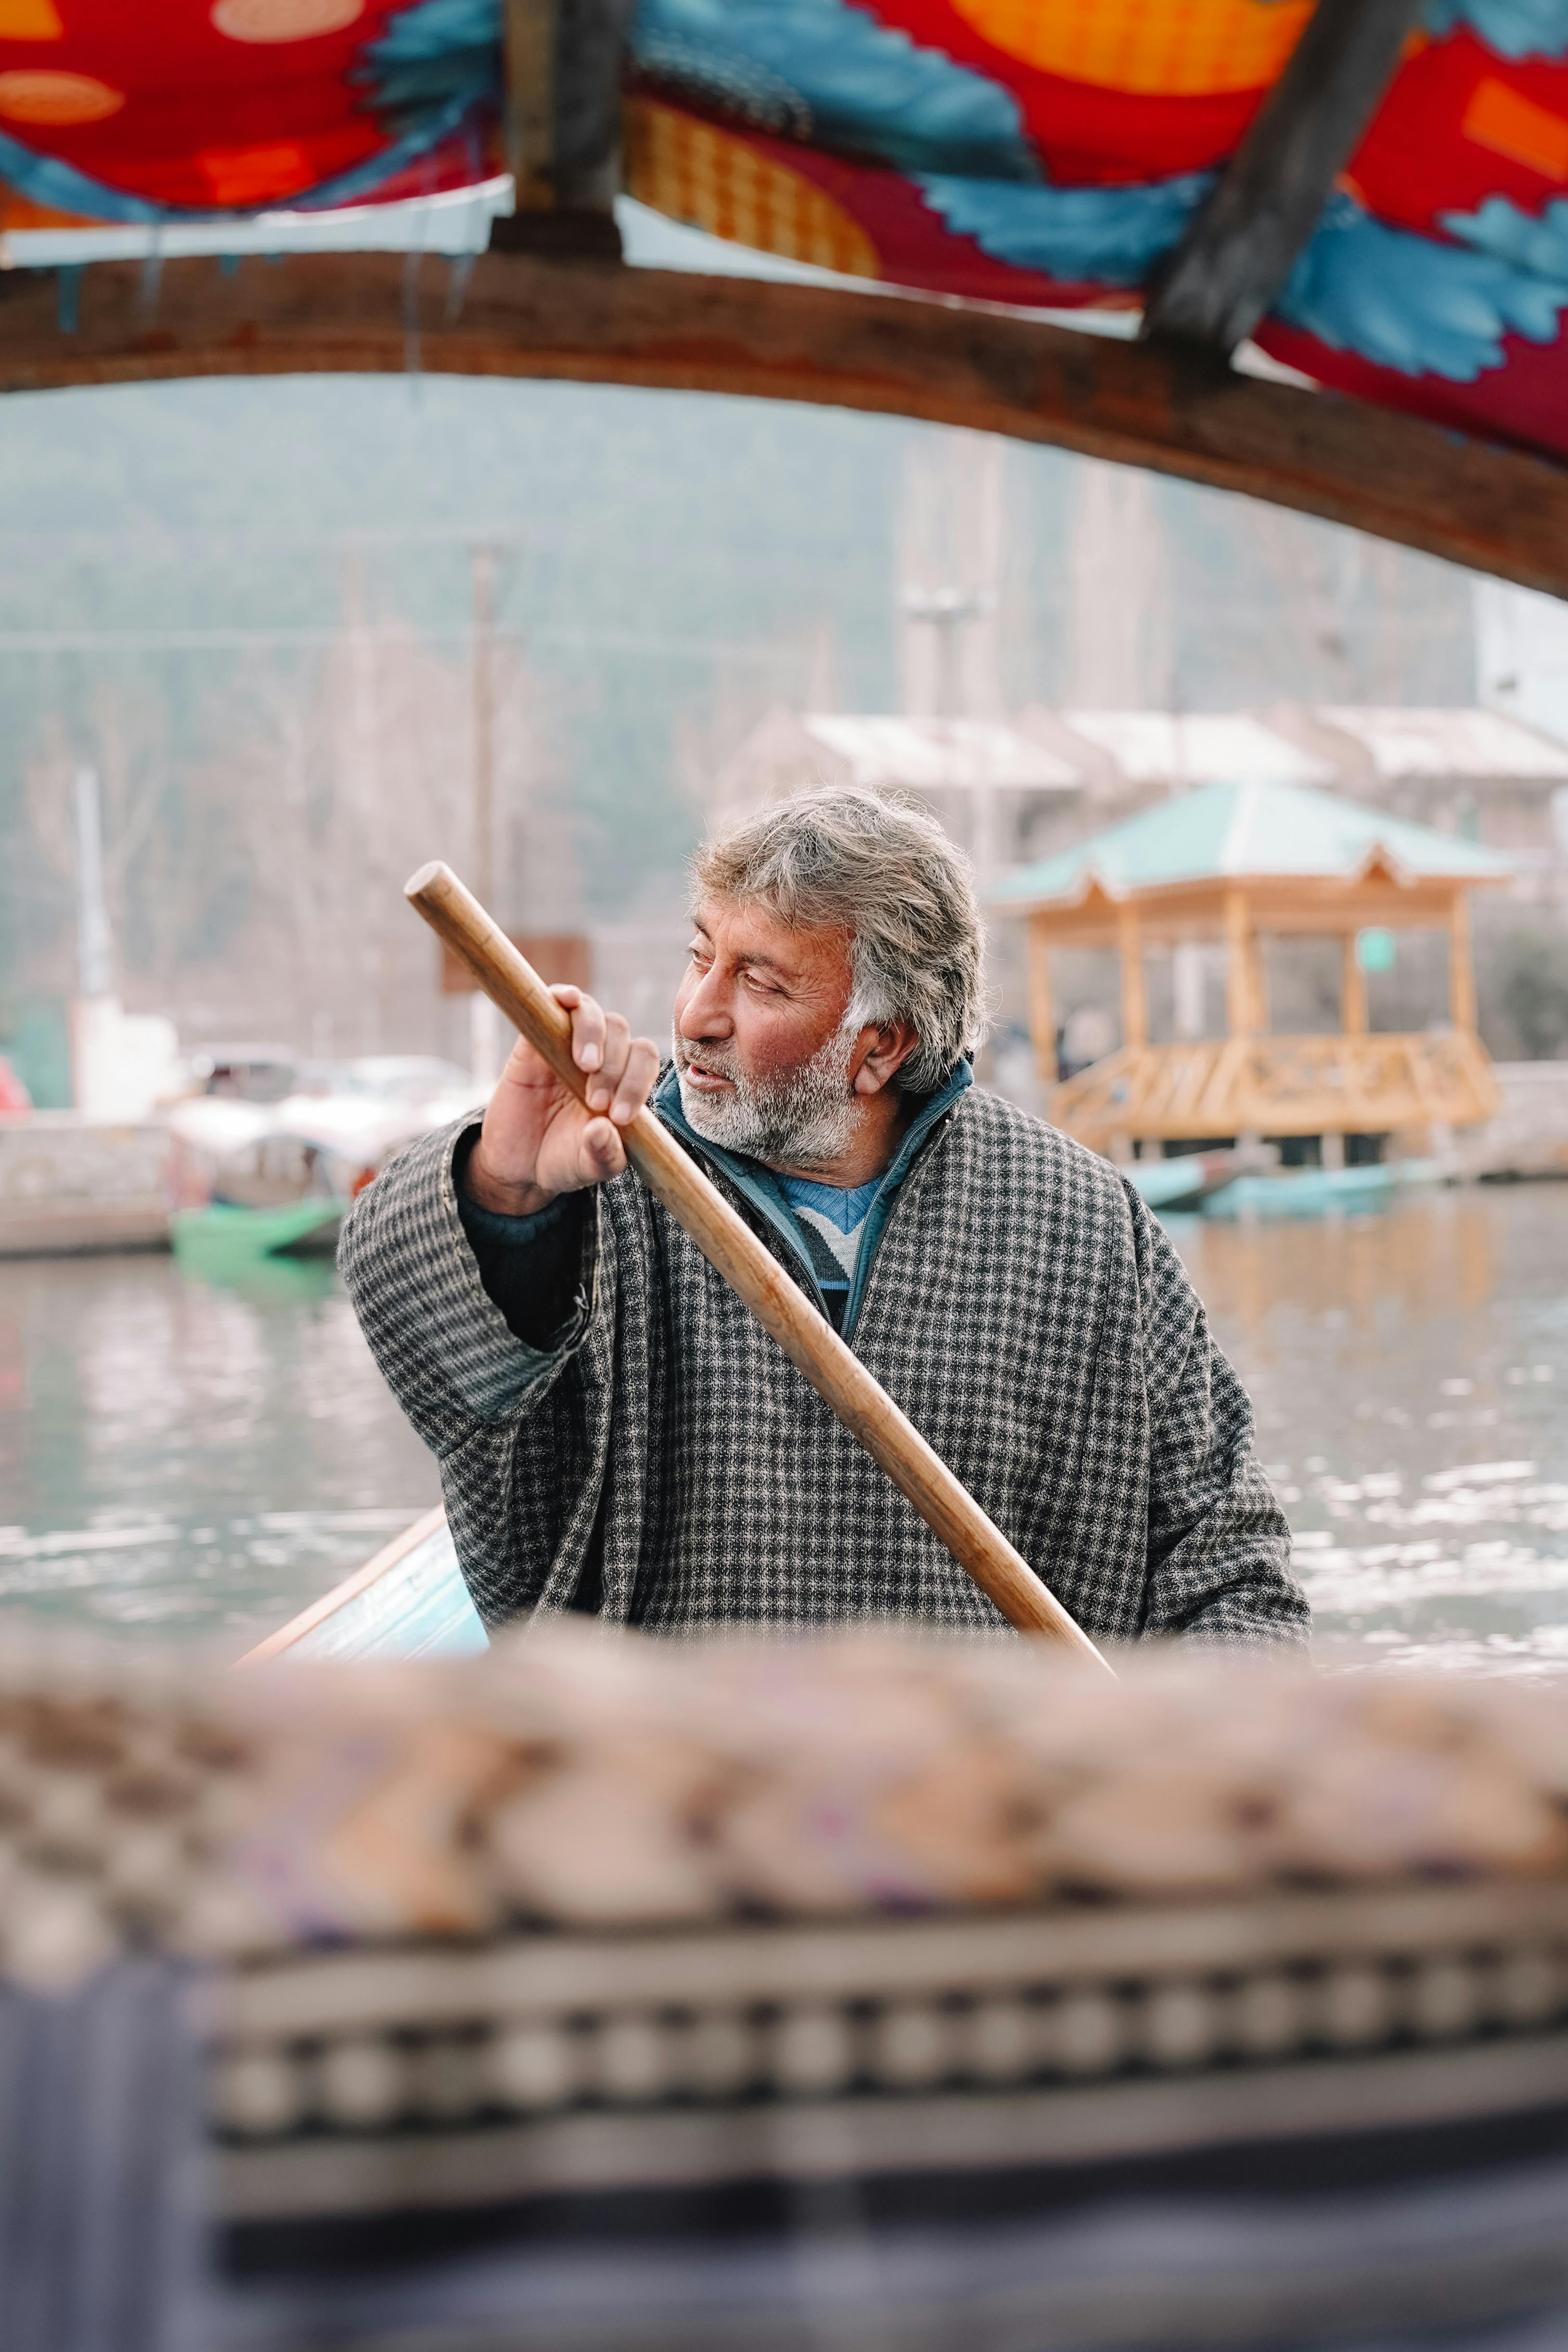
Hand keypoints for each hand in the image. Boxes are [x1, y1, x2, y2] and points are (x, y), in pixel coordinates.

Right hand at [463, 988, 660, 1216]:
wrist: (517, 1165)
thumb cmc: (562, 1161)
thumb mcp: (589, 1167)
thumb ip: (605, 1154)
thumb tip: (604, 1129)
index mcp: (623, 1081)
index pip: (644, 1059)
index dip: (638, 1081)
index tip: (619, 1116)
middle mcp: (601, 1057)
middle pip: (621, 1033)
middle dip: (615, 1068)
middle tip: (596, 1103)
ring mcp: (566, 1044)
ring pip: (593, 1014)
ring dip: (594, 1036)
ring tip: (584, 1067)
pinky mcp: (533, 1039)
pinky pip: (553, 1004)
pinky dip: (564, 995)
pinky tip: (567, 999)